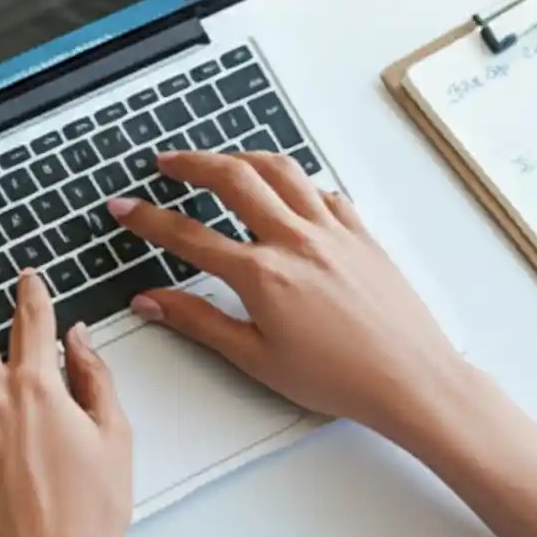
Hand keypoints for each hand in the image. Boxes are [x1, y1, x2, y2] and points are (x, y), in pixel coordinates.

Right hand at [107, 151, 465, 434]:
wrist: (410, 378)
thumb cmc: (340, 378)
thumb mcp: (256, 358)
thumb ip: (199, 322)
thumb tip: (152, 302)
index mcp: (262, 274)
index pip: (189, 235)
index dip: (148, 219)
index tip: (125, 208)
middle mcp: (296, 240)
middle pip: (233, 179)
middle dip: (191, 164)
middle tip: (167, 163)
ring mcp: (332, 230)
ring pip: (281, 170)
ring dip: (244, 157)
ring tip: (223, 160)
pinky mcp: (361, 233)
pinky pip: (323, 191)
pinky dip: (298, 183)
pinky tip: (291, 191)